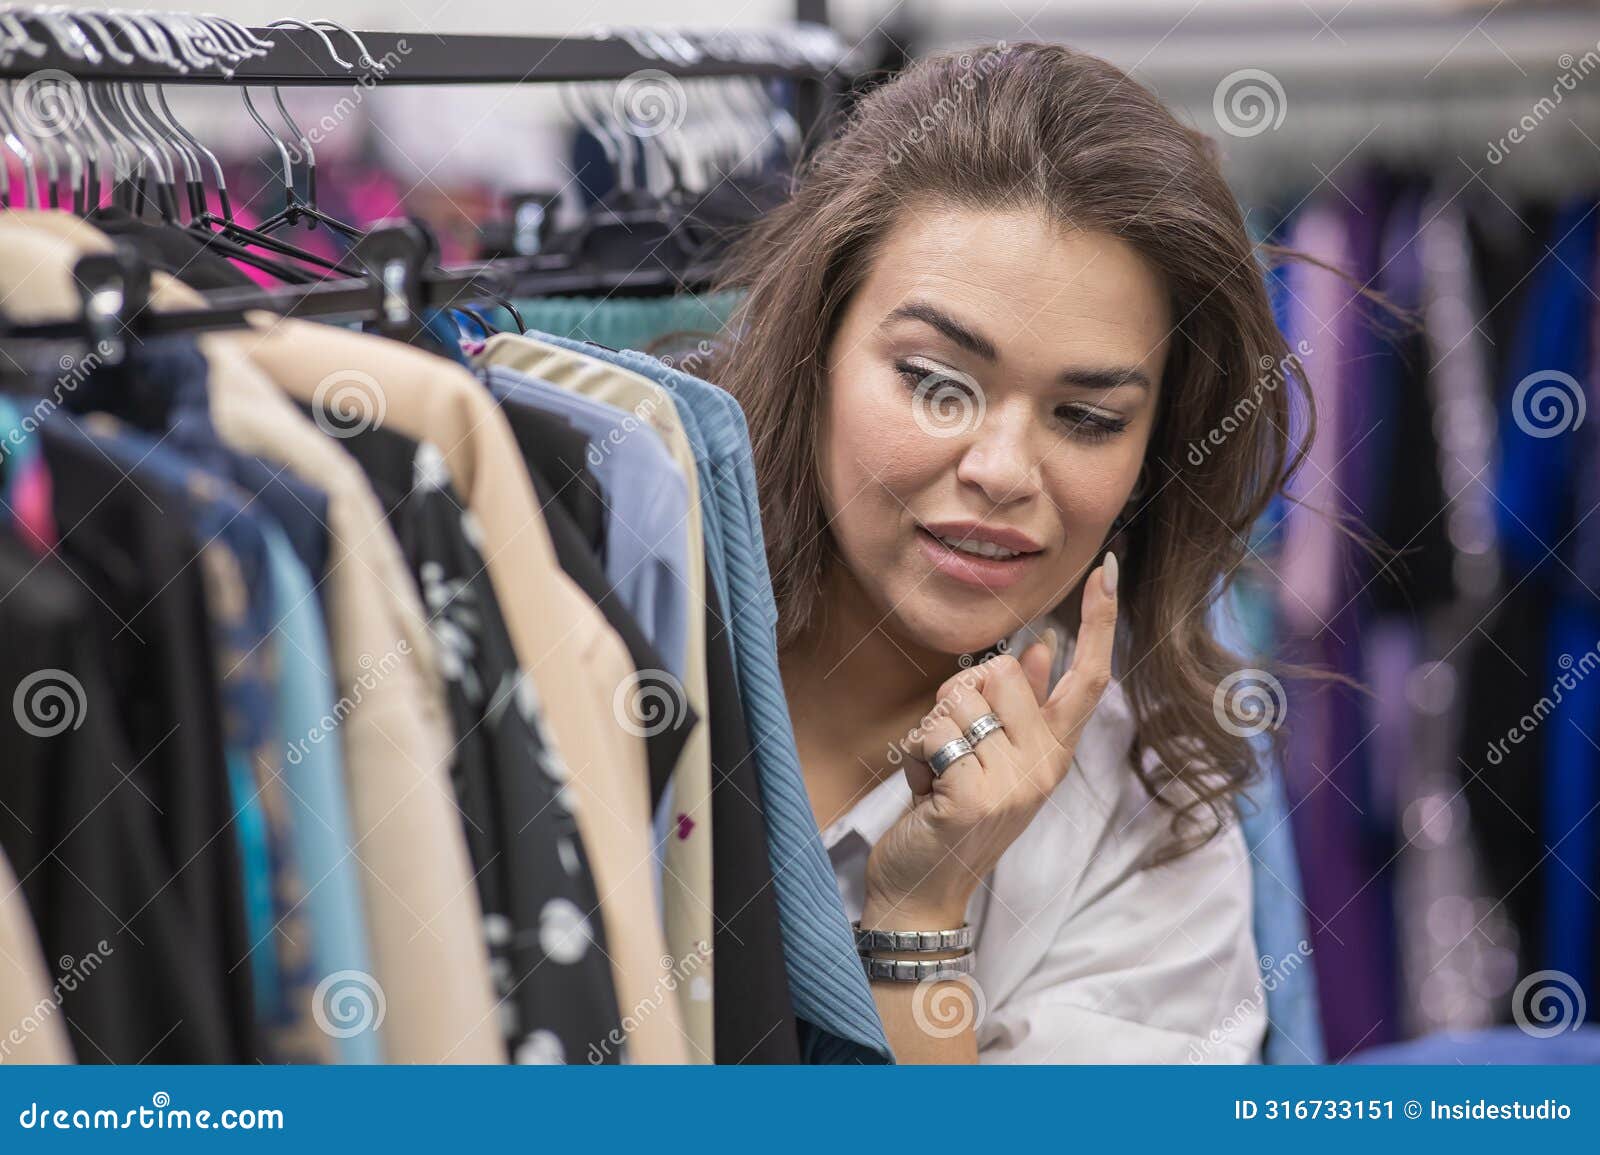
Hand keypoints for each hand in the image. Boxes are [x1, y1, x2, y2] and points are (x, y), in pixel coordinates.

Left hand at [861, 553, 1119, 929]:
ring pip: (961, 698)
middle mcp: (1045, 766)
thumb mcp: (992, 760)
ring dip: (932, 729)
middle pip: (1001, 670)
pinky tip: (921, 791)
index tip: (1106, 568)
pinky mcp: (975, 796)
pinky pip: (936, 732)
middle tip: (951, 748)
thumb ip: (1020, 706)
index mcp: (1054, 752)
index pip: (1088, 678)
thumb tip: (1039, 646)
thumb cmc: (952, 818)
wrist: (923, 892)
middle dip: (959, 697)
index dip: (1099, 622)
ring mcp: (1014, 784)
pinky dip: (914, 755)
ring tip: (936, 773)